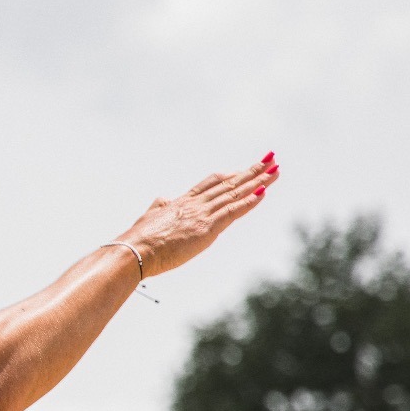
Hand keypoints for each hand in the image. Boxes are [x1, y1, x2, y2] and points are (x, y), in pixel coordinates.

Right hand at [114, 153, 279, 277]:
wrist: (134, 250)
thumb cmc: (138, 239)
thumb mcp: (149, 217)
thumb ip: (159, 207)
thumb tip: (163, 199)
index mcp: (183, 202)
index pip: (212, 184)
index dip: (231, 175)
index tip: (245, 169)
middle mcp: (195, 204)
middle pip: (230, 184)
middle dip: (252, 172)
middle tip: (270, 160)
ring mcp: (202, 215)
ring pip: (236, 194)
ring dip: (258, 182)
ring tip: (275, 171)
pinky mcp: (206, 229)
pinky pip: (232, 211)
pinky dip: (249, 201)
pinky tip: (263, 192)